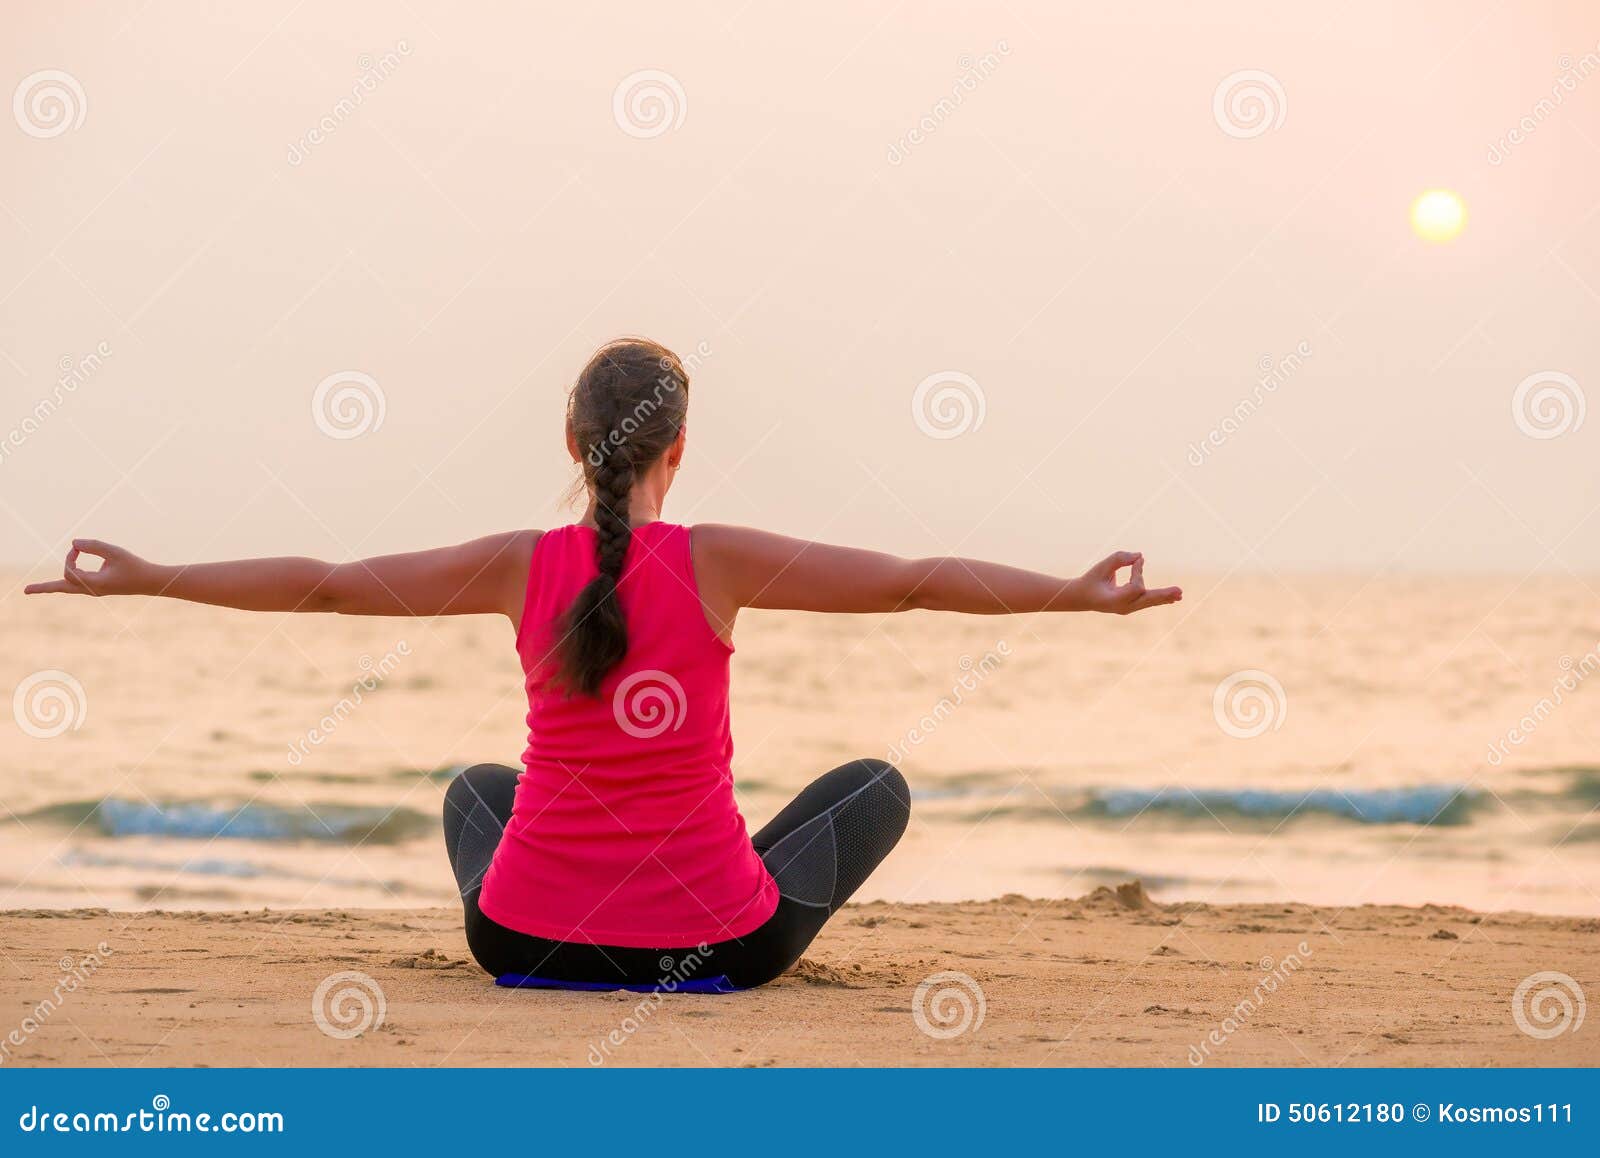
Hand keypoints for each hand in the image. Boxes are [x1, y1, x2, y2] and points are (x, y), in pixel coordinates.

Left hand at [24, 539, 156, 596]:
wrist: (152, 582)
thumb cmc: (135, 566)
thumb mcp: (115, 552)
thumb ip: (94, 545)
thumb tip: (73, 542)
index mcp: (94, 584)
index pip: (69, 571)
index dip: (69, 556)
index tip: (78, 547)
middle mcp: (92, 590)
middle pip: (62, 588)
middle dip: (44, 588)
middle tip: (25, 591)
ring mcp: (95, 591)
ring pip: (69, 588)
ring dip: (54, 586)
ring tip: (35, 589)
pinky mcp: (100, 588)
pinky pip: (77, 586)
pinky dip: (67, 581)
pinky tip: (62, 581)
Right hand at [1075, 551, 1181, 614]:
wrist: (1082, 597)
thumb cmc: (1091, 580)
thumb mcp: (1101, 567)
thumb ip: (1119, 559)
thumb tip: (1140, 556)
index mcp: (1114, 601)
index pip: (1135, 587)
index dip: (1138, 572)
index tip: (1137, 560)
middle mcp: (1123, 607)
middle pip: (1146, 600)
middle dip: (1163, 594)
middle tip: (1179, 591)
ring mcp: (1128, 608)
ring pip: (1149, 602)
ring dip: (1165, 597)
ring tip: (1180, 594)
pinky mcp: (1131, 605)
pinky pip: (1148, 601)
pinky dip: (1160, 598)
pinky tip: (1173, 598)